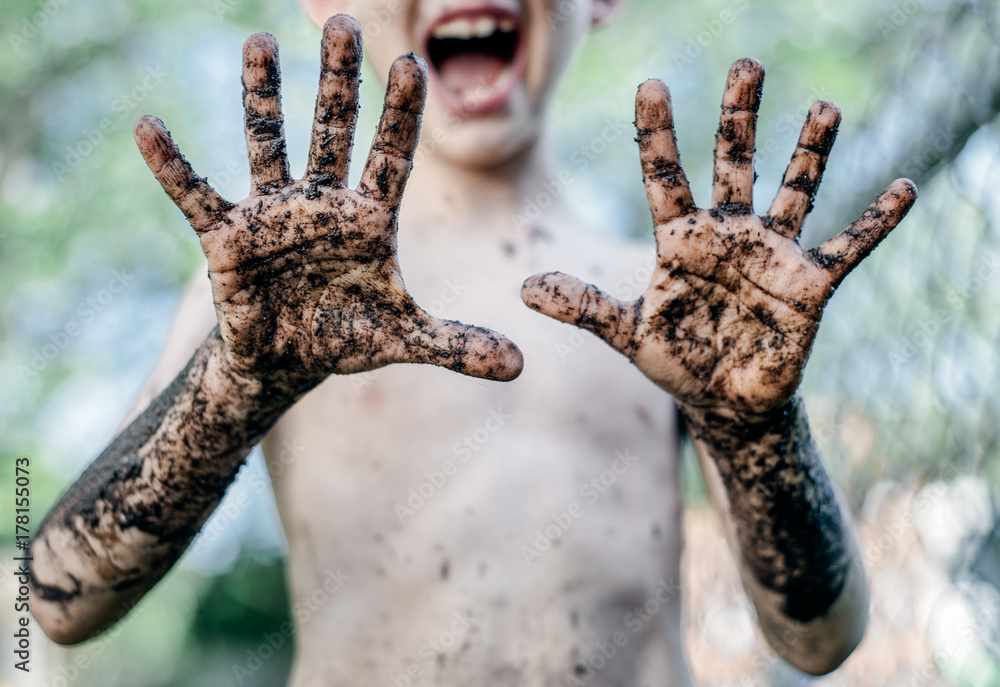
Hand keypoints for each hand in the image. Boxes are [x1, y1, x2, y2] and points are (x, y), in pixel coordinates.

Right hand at [135, 17, 521, 384]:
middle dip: (337, 80)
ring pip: (268, 143)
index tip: (415, 65)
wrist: (288, 363)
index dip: (401, 115)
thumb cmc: (347, 338)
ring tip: (258, 42)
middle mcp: (321, 203)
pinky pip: (196, 194)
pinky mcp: (227, 238)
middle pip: (332, 130)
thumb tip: (520, 366)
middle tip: (344, 21)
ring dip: (262, 97)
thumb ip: (459, 344)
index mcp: (368, 219)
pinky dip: (172, 166)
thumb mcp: (405, 339)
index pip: (391, 156)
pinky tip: (148, 126)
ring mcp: (272, 213)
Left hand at [522, 59, 915, 416]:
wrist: (724, 401)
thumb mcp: (626, 333)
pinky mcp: (810, 284)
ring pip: (795, 190)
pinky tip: (906, 189)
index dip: (656, 134)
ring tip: (824, 106)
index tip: (649, 84)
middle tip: (746, 65)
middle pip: (734, 162)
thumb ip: (583, 306)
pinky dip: (875, 222)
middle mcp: (728, 233)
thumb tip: (525, 287)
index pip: (665, 176)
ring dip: (810, 151)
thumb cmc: (676, 360)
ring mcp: (773, 253)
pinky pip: (849, 246)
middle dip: (739, 117)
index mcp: (681, 240)